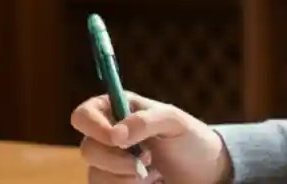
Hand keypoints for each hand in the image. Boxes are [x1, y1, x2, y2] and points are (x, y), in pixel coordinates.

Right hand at [71, 92, 231, 183]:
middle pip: (88, 150)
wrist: (203, 172)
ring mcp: (108, 163)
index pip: (83, 115)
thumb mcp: (175, 122)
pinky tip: (148, 183)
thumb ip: (146, 121)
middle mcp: (107, 136)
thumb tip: (116, 133)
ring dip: (125, 178)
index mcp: (117, 110)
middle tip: (148, 160)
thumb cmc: (190, 139)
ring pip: (95, 175)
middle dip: (118, 160)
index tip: (118, 139)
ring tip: (152, 172)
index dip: (94, 127)